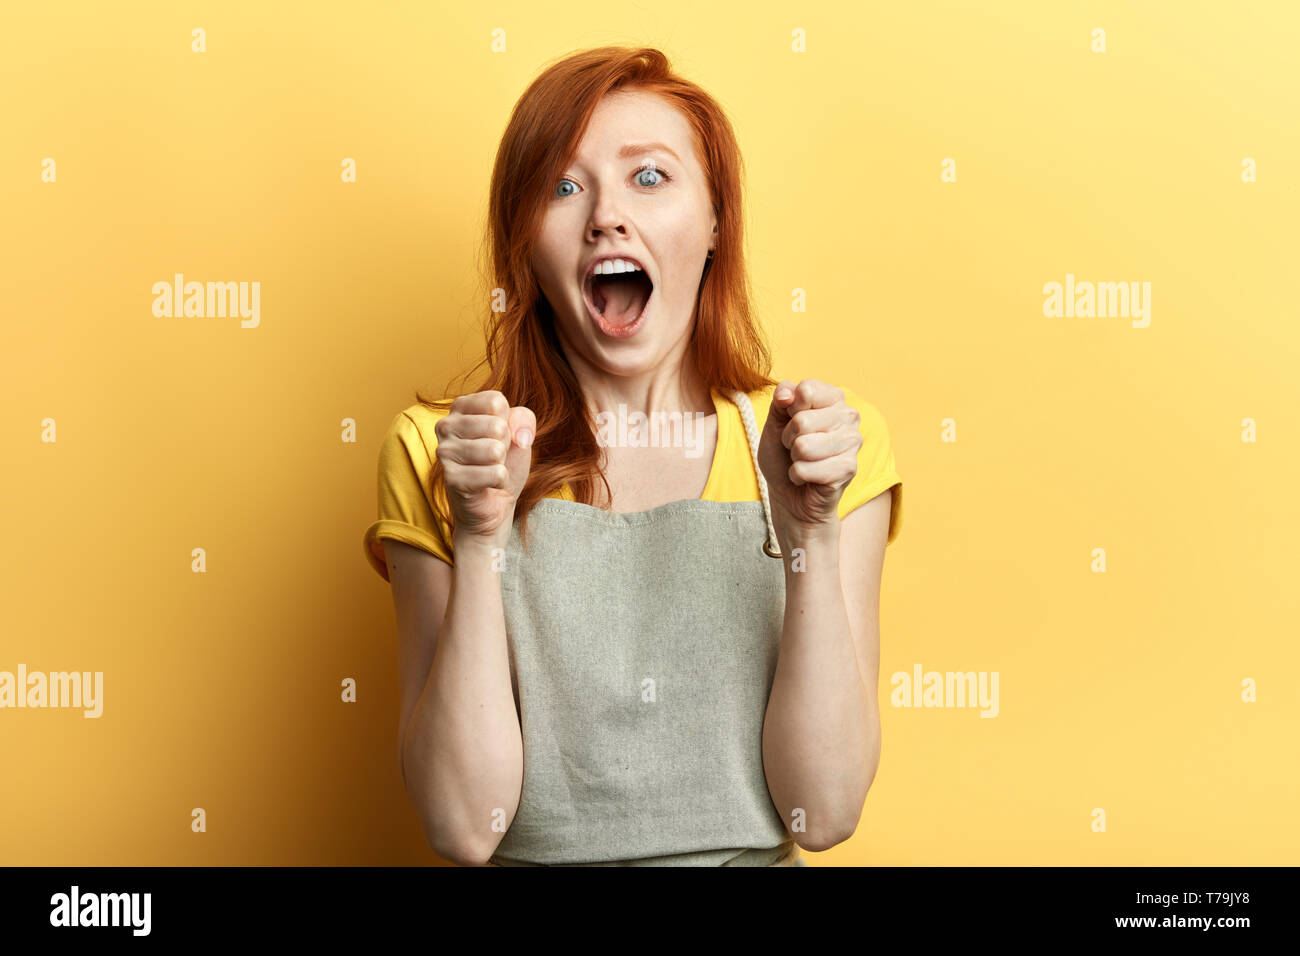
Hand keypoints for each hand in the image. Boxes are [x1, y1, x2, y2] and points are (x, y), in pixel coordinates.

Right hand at [434, 390, 535, 542]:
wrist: (496, 501)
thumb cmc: (503, 460)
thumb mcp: (519, 432)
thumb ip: (523, 418)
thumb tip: (519, 435)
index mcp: (460, 407)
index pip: (496, 402)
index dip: (508, 422)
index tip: (497, 436)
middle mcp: (446, 425)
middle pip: (497, 425)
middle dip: (505, 444)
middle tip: (493, 456)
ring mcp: (444, 452)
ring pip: (495, 450)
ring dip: (501, 464)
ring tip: (488, 468)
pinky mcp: (451, 478)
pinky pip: (495, 474)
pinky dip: (499, 481)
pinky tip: (486, 484)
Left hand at [757, 379, 860, 537]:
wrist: (790, 493)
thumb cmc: (783, 454)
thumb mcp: (774, 422)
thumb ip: (780, 400)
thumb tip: (787, 393)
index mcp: (833, 397)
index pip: (805, 390)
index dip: (788, 410)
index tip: (791, 422)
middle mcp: (849, 415)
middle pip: (802, 420)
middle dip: (789, 438)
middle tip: (795, 447)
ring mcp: (853, 442)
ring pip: (803, 446)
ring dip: (794, 458)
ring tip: (802, 461)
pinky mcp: (849, 468)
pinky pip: (805, 469)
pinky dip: (798, 475)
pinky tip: (807, 477)